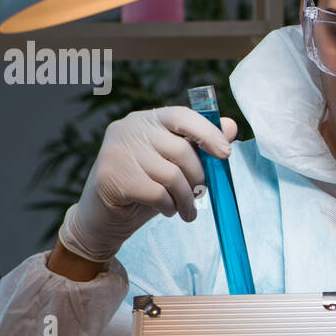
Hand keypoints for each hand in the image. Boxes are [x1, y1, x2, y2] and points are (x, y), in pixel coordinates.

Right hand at [58, 107, 236, 262]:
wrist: (103, 219)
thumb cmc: (144, 188)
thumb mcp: (175, 166)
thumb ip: (200, 146)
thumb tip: (231, 126)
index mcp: (147, 119)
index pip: (182, 116)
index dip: (208, 133)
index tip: (225, 153)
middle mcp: (129, 128)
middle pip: (182, 151)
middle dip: (198, 178)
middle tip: (200, 195)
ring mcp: (117, 150)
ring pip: (172, 176)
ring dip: (186, 199)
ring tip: (186, 210)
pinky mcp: (111, 176)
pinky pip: (157, 193)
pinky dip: (169, 207)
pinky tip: (166, 210)